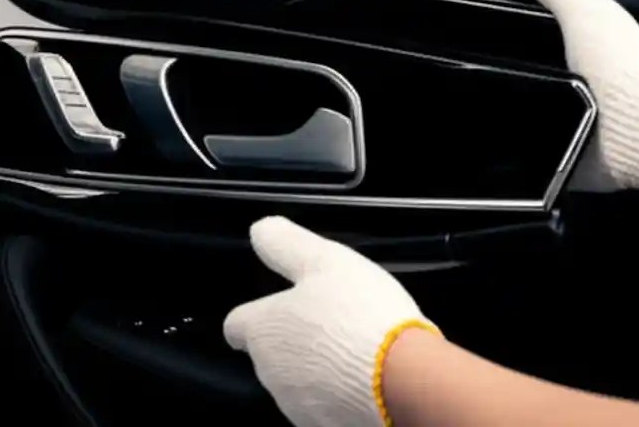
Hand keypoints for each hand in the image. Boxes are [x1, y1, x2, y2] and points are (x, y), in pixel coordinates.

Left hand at [224, 216, 438, 426]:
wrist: (402, 380)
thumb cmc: (361, 315)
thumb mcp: (324, 260)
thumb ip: (285, 244)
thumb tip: (260, 230)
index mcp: (264, 331)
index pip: (236, 325)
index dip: (254, 316)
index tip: (275, 310)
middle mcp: (271, 373)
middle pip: (271, 355)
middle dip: (295, 341)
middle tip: (332, 323)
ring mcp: (297, 406)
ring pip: (297, 383)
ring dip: (317, 369)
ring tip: (355, 350)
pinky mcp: (323, 426)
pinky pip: (325, 406)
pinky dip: (338, 395)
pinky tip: (366, 380)